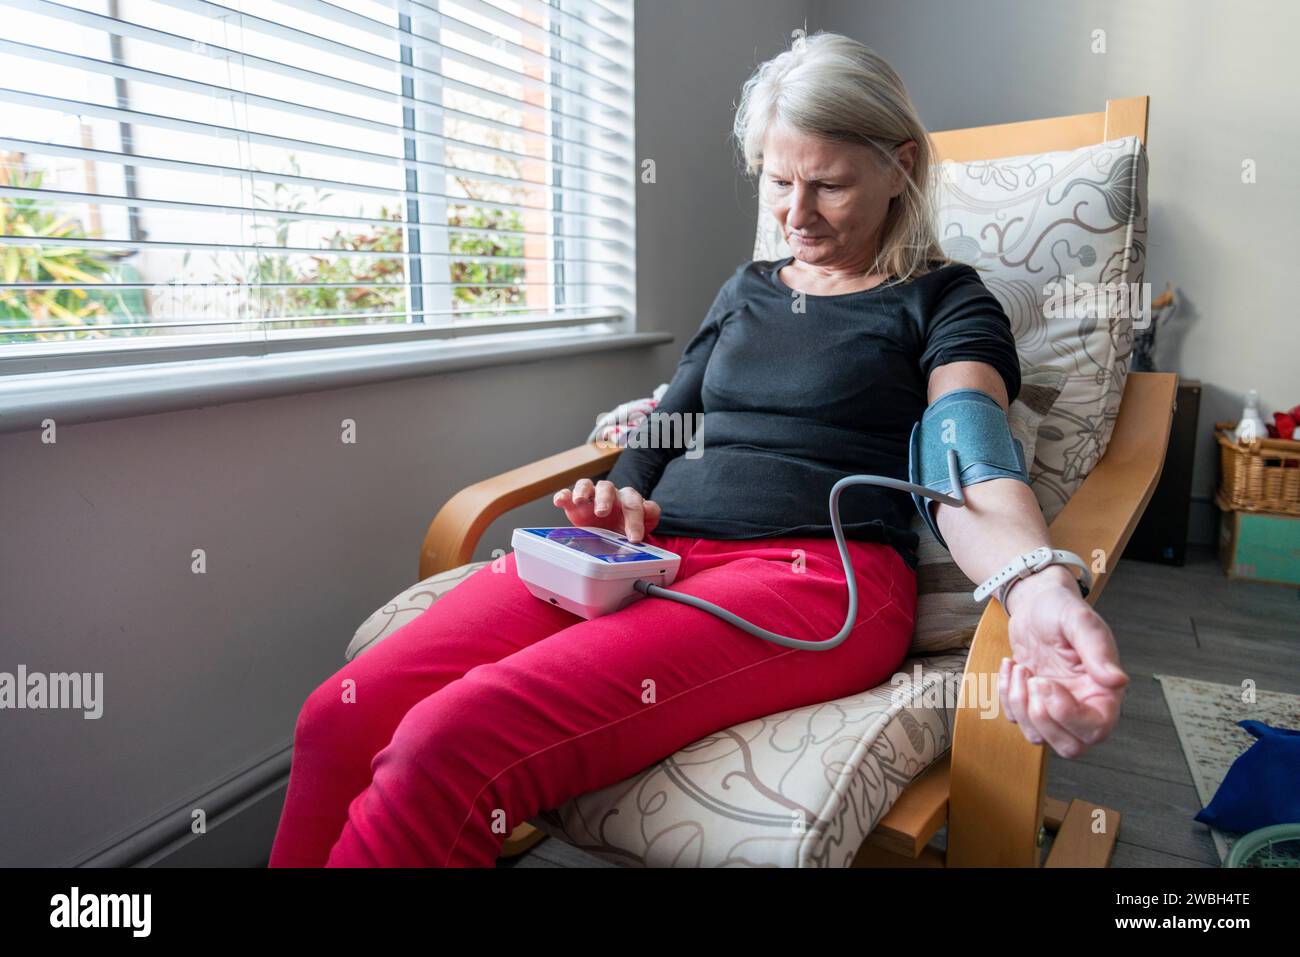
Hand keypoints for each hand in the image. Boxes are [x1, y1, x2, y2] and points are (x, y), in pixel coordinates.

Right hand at [552, 479, 661, 542]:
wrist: (611, 533)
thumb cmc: (626, 527)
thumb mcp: (642, 526)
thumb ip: (649, 516)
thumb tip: (649, 509)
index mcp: (628, 499)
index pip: (633, 503)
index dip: (635, 520)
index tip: (634, 538)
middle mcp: (609, 494)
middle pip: (607, 488)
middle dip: (604, 499)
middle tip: (601, 512)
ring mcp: (590, 498)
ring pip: (586, 485)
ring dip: (582, 491)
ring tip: (579, 501)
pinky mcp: (574, 505)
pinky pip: (567, 495)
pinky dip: (563, 496)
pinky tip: (560, 501)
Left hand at [997, 565, 1128, 758]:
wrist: (1035, 604)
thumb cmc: (1060, 609)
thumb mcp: (1079, 621)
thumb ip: (1098, 651)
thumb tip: (1118, 681)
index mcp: (1103, 691)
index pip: (1096, 729)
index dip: (1067, 715)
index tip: (1045, 682)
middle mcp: (1083, 705)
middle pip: (1070, 747)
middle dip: (1042, 718)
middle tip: (1032, 679)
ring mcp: (1055, 708)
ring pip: (1037, 736)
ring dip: (1019, 703)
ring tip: (1020, 668)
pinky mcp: (1031, 703)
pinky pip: (1014, 719)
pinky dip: (1005, 694)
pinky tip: (1012, 666)